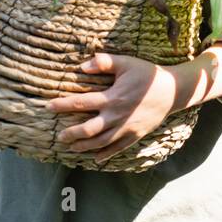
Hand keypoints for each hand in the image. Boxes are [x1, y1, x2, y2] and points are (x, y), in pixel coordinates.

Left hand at [45, 52, 178, 163]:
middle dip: (71, 134)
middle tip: (60, 136)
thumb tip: (83, 65)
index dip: (63, 105)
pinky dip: (105, 155)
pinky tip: (95, 158)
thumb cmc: (147, 75)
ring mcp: (126, 128)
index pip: (81, 103)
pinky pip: (117, 148)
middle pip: (88, 130)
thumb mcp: (127, 63)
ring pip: (100, 142)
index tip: (48, 106)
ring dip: (84, 146)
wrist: (173, 91)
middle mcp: (117, 116)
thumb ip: (105, 62)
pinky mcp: (135, 135)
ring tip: (72, 148)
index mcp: (112, 97)